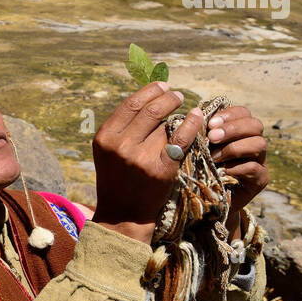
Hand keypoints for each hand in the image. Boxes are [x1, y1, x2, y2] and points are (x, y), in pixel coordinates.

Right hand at [91, 82, 204, 243]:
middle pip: (151, 110)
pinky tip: (196, 117)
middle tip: (179, 95)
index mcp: (105, 137)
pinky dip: (192, 124)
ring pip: (166, 125)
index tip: (163, 86)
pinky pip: (181, 138)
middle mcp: (120, 146)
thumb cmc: (118, 178)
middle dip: (169, 97)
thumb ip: (124, 126)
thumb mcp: (110, 150)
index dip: (150, 91)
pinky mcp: (161, 170)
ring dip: (178, 116)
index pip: (131, 104)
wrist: (124, 214)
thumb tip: (150, 95)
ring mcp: (140, 158)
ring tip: (184, 114)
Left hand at [206, 104, 268, 233]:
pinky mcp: (261, 178)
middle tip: (212, 137)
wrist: (209, 200)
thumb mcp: (200, 148)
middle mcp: (254, 142)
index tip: (210, 123)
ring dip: (233, 148)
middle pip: (256, 125)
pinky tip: (221, 170)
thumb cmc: (202, 168)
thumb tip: (193, 116)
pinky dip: (236, 167)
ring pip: (259, 144)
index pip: (244, 113)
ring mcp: (260, 160)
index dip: (229, 115)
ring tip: (214, 156)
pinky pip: (254, 167)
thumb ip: (202, 133)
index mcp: (240, 130)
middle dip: (232, 129)